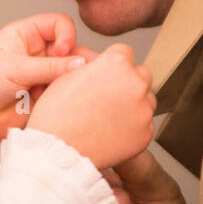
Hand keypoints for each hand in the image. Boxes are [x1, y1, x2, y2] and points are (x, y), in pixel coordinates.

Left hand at [0, 13, 91, 165]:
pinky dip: (65, 96)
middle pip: (70, 48)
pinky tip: (56, 102)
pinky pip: (66, 91)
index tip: (62, 51)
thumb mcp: (17, 68)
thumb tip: (82, 63)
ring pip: (71, 72)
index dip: (66, 35)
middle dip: (74, 61)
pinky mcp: (46, 94)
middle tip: (78, 74)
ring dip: (70, 80)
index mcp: (26, 34)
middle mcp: (37, 52)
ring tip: (61, 90)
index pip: (59, 24)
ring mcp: (43, 73)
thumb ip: (52, 66)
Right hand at [27, 43, 154, 168]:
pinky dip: (132, 126)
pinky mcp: (146, 133)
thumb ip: (91, 66)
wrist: (58, 151)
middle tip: (107, 96)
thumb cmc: (57, 115)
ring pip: (146, 100)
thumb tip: (99, 65)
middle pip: (141, 74)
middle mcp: (135, 83)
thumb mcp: (67, 76)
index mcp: (116, 64)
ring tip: (108, 116)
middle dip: (127, 82)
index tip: (104, 74)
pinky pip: (144, 124)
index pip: (124, 52)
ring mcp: (143, 110)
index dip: (111, 63)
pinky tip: (112, 131)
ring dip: (133, 104)